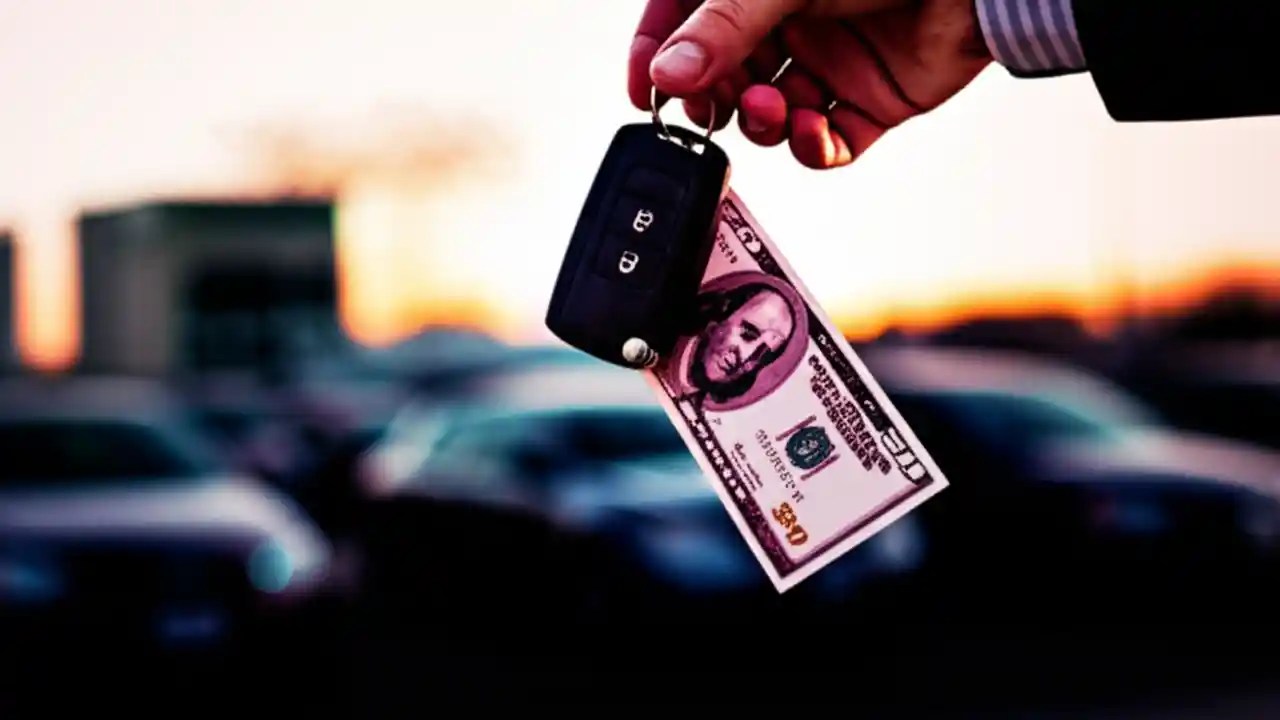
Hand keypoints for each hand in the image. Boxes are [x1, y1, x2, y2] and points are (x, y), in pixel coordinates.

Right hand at [628, 0, 992, 168]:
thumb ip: (720, 30)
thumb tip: (665, 77)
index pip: (685, 21)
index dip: (657, 57)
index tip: (644, 94)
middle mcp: (789, 20)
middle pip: (724, 77)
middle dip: (717, 98)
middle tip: (717, 104)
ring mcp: (829, 62)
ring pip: (770, 115)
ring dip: (764, 122)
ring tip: (776, 109)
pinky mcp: (869, 101)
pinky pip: (826, 143)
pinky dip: (812, 147)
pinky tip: (812, 129)